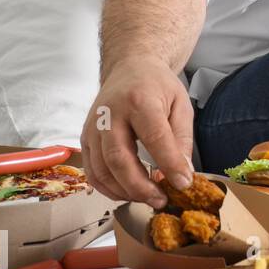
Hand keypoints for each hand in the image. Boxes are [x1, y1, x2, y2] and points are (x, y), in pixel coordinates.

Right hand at [80, 56, 194, 207]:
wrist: (129, 68)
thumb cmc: (157, 86)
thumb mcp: (180, 104)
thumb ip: (182, 139)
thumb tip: (183, 174)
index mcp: (139, 100)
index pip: (154, 137)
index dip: (169, 164)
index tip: (183, 183)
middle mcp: (110, 114)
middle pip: (120, 159)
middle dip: (141, 186)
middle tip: (162, 200)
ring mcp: (93, 128)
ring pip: (102, 170)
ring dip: (126, 192)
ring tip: (149, 198)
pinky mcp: (85, 139)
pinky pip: (92, 172)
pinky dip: (109, 189)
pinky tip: (128, 193)